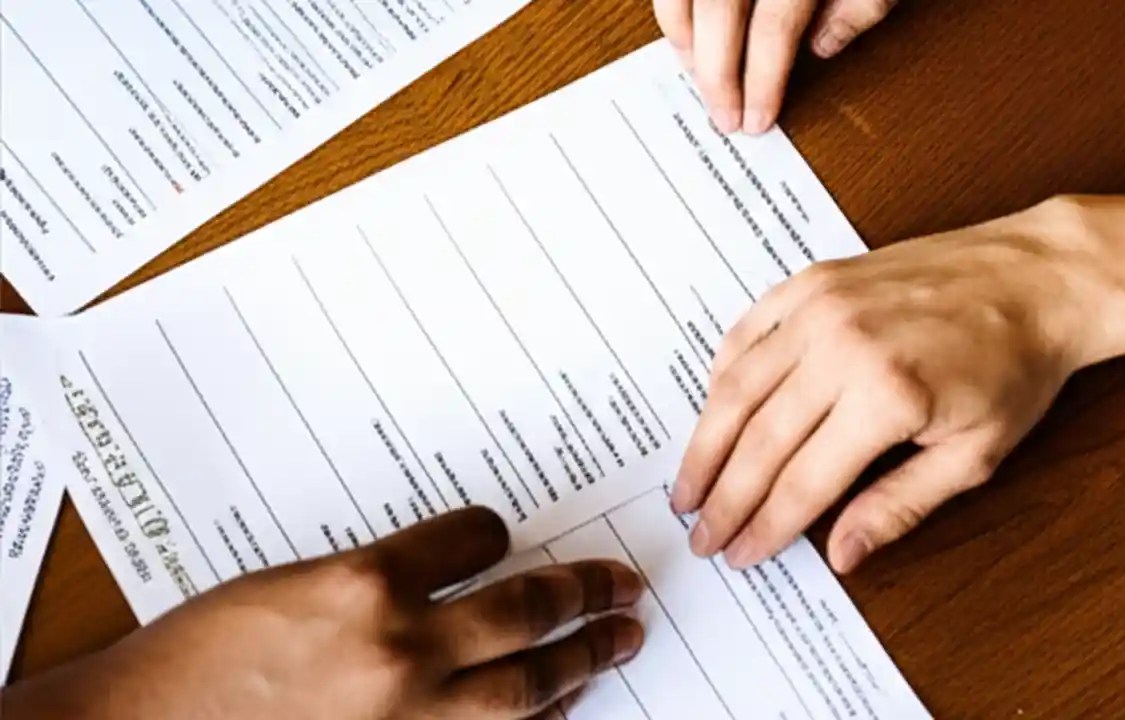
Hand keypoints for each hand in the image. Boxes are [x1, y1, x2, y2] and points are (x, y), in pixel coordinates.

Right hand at [7, 507, 644, 719]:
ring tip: (619, 641)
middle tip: (623, 585)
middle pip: (527, 612)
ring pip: (527, 686)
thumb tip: (440, 575)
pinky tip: (561, 707)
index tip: (503, 536)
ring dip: (582, 661)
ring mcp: (407, 717)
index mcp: (366, 579)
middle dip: (586, 595)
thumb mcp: (289, 584)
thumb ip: (375, 577)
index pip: (475, 536)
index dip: (494, 533)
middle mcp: (398, 646)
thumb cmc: (197, 654)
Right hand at [654, 0, 897, 133]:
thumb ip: (862, 4)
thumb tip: (824, 46)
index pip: (773, 28)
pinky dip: (673, 12)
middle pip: (718, 16)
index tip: (758, 122)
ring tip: (700, 81)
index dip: (763, 81)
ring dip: (685, 44)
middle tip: (724, 120)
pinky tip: (686, 36)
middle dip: (716, 77)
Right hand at [671, 199, 1118, 571]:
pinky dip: (722, 373)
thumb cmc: (1016, 363)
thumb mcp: (974, 454)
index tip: (740, 554)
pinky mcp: (813, 280)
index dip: (764, 527)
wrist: (1040, 277)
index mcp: (887, 396)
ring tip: (688, 485)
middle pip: (758, 440)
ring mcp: (820, 307)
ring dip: (705, 443)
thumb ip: (899, 506)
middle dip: (723, 497)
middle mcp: (841, 347)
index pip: (803, 482)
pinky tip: (714, 408)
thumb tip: (841, 552)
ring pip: (736, 387)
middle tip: (700, 534)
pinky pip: (747, 330)